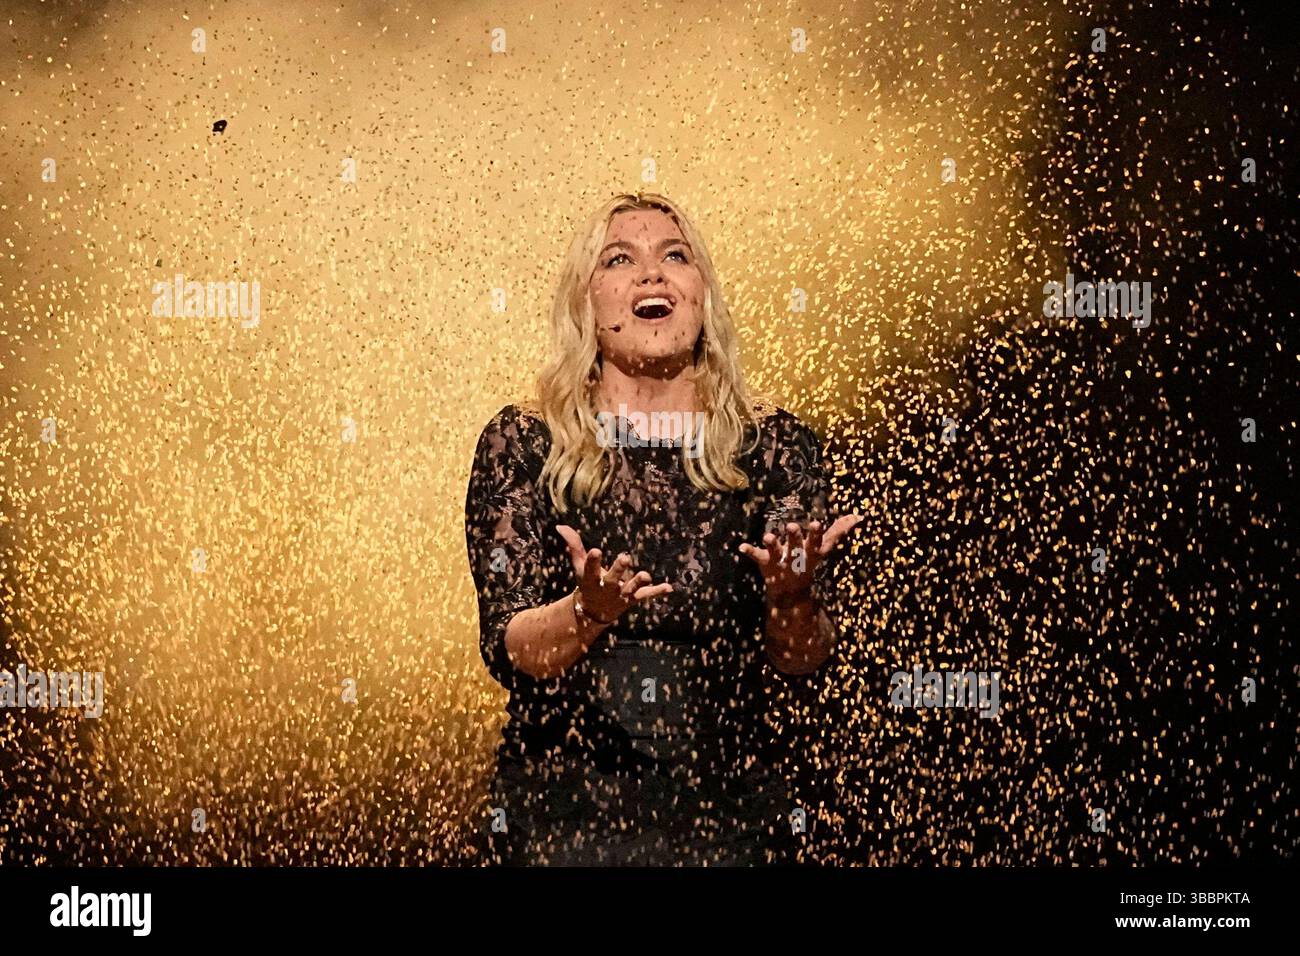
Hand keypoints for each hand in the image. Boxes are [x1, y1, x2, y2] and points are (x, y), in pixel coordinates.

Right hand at [556, 525, 672, 624]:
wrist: (593, 612)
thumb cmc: (588, 583)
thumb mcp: (579, 566)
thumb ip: (574, 545)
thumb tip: (561, 525)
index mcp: (592, 579)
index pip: (591, 568)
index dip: (593, 560)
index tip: (596, 551)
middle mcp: (607, 587)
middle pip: (613, 578)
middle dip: (618, 570)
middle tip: (625, 559)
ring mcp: (621, 594)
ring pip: (631, 588)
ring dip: (638, 582)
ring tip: (646, 575)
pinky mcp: (633, 598)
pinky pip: (646, 594)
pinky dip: (657, 591)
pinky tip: (669, 588)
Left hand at [739, 514, 860, 604]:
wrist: (791, 592)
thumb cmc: (808, 562)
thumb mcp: (823, 549)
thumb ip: (838, 532)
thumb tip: (857, 516)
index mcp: (809, 552)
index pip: (815, 542)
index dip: (815, 534)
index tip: (816, 523)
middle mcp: (795, 556)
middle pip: (795, 546)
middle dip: (793, 537)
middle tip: (791, 525)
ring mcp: (779, 561)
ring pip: (775, 551)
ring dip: (771, 544)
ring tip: (767, 536)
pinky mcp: (765, 563)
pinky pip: (756, 556)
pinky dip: (749, 551)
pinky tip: (741, 546)